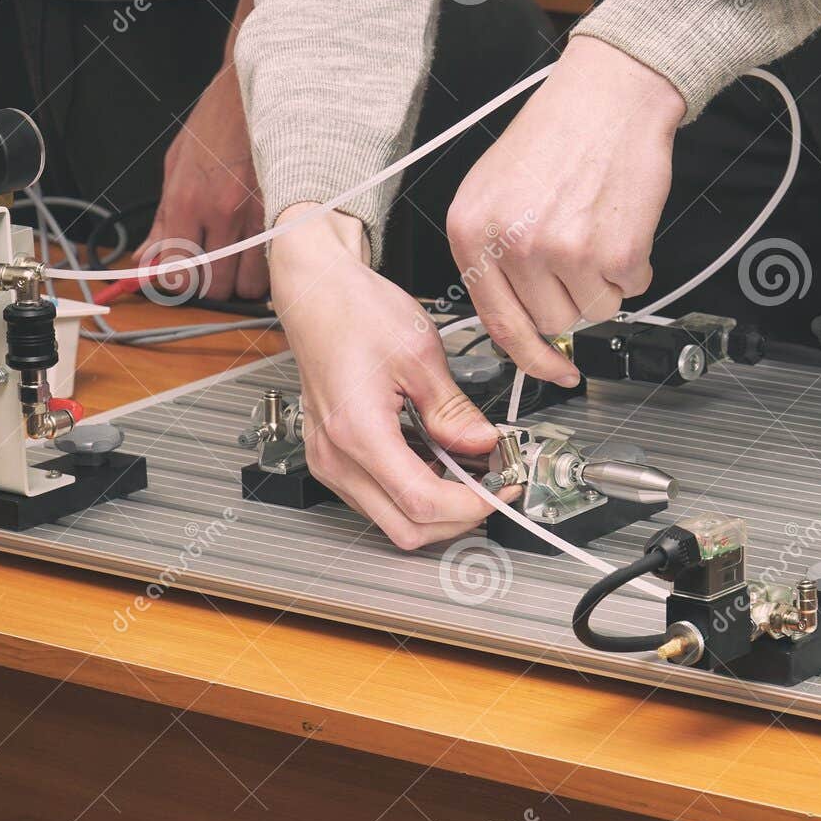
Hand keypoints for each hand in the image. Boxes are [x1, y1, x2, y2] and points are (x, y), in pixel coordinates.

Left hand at [138, 66, 265, 299]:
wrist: (259, 93)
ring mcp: (257, 216)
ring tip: (237, 262)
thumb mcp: (175, 166)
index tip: (177, 278)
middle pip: (213, 287)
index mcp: (188, 200)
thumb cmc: (217, 124)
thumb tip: (147, 256)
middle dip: (209, 286)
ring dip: (241, 281)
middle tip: (209, 270)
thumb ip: (162, 219)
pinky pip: (274, 265)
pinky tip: (260, 252)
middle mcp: (222, 214)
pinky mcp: (285, 214)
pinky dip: (266, 269)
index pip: (176, 271)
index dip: (175, 284)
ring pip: (248, 285)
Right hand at [269, 205, 512, 547]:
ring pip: (393, 520)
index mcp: (358, 432)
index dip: (474, 504)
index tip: (505, 486)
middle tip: (494, 485)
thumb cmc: (354, 310)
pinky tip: (442, 464)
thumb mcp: (420, 355)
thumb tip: (486, 445)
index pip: (424, 502)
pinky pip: (378, 498)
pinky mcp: (333, 456)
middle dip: (460, 517)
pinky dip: (416, 491)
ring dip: (439, 507)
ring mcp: (329, 460)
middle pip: (407, 529)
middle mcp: (336, 456)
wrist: (316, 292)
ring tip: (472, 472)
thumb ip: (455, 412)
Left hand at [444, 36, 683, 382]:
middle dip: (572, 298)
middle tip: (579, 255)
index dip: (530, 355)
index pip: (498, 323)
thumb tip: (518, 320)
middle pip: (549, 323)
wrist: (609, 94)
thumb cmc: (558, 133)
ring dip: (604, 283)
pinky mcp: (612, 251)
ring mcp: (561, 251)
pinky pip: (630, 289)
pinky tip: (620, 222)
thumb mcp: (495, 191)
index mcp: (471, 230)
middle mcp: (511, 244)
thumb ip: (496, 256)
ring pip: (592, 312)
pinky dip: (635, 264)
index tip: (550, 368)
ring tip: (597, 230)